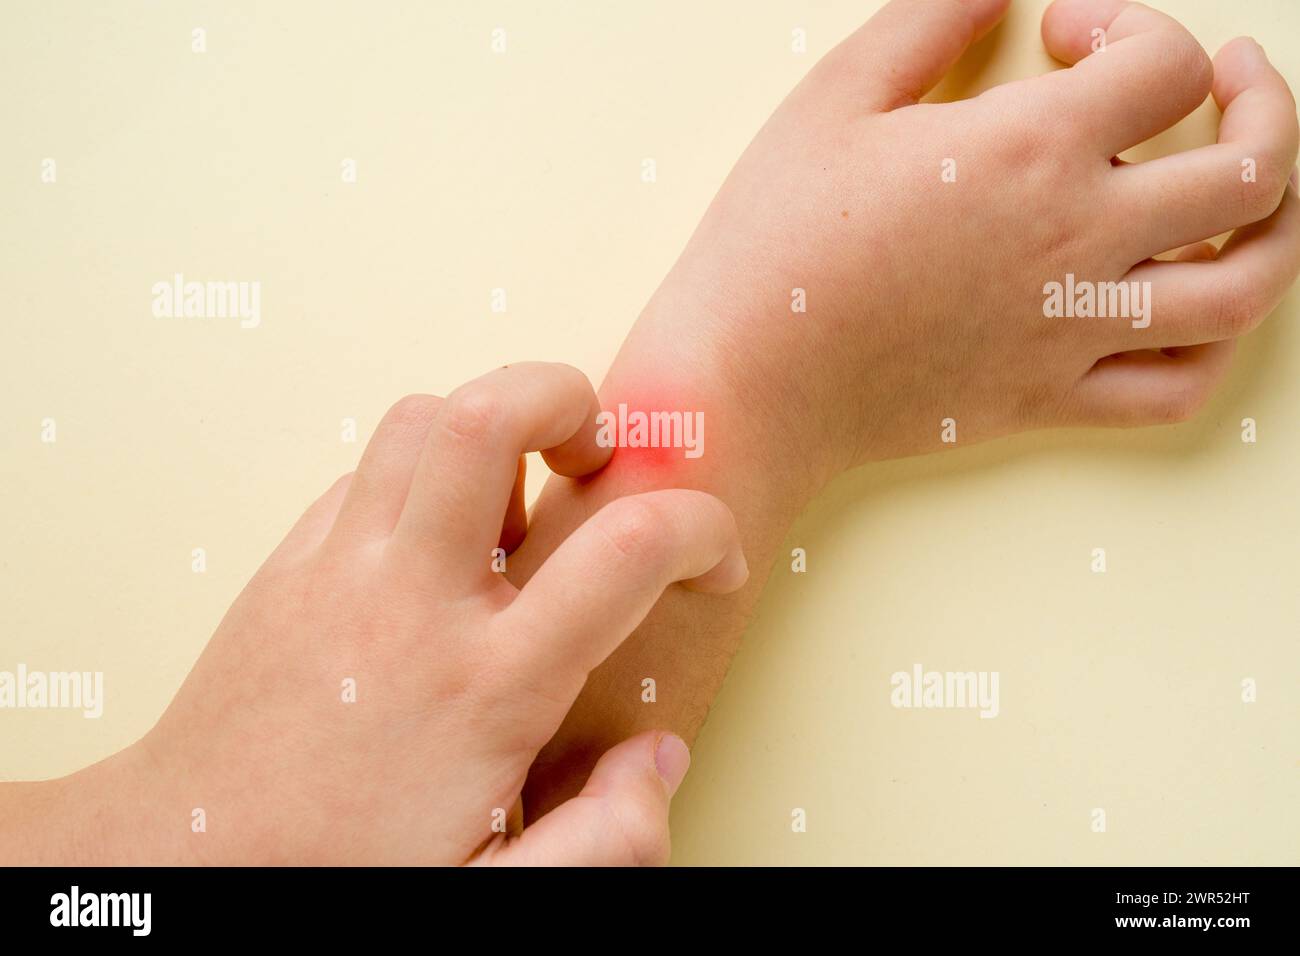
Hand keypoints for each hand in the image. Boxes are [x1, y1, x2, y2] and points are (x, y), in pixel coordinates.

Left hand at [2, 363, 746, 864]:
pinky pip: (364, 473)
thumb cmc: (337, 870)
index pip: (626, 551)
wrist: (186, 859)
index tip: (711, 556)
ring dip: (487, 424)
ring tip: (516, 492)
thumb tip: (663, 758)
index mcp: (487, 684)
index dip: (701, 530)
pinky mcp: (289, 564)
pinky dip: (418, 476)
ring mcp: (340, 570)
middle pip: (489, 417)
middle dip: (565, 397)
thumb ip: (604, 839)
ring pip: (417, 421)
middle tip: (591, 453)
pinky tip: (436, 543)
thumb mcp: (492, 892)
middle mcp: (412, 602)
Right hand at [642, 0, 1299, 472]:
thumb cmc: (773, 244)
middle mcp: (1077, 239)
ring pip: (1247, 287)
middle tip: (1225, 79)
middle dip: (1261, 101)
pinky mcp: (1046, 399)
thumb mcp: (834, 99)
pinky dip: (1214, 349)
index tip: (1070, 35)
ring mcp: (1072, 329)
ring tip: (1258, 193)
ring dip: (1280, 227)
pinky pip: (1177, 389)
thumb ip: (928, 21)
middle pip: (1251, 168)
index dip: (1129, 23)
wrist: (744, 381)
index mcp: (1029, 150)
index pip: (1162, 64)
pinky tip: (1193, 311)